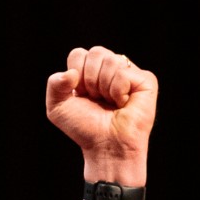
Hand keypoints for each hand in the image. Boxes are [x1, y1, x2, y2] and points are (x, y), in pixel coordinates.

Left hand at [44, 46, 156, 183]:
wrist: (106, 147)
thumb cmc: (85, 128)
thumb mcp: (57, 107)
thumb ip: (54, 84)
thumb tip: (71, 73)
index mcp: (92, 69)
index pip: (78, 54)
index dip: (76, 75)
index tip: (82, 96)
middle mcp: (112, 67)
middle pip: (96, 52)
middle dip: (90, 80)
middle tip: (97, 99)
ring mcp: (130, 72)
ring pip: (111, 60)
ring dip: (104, 87)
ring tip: (110, 103)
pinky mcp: (146, 81)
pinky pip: (124, 73)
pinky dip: (118, 92)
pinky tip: (123, 104)